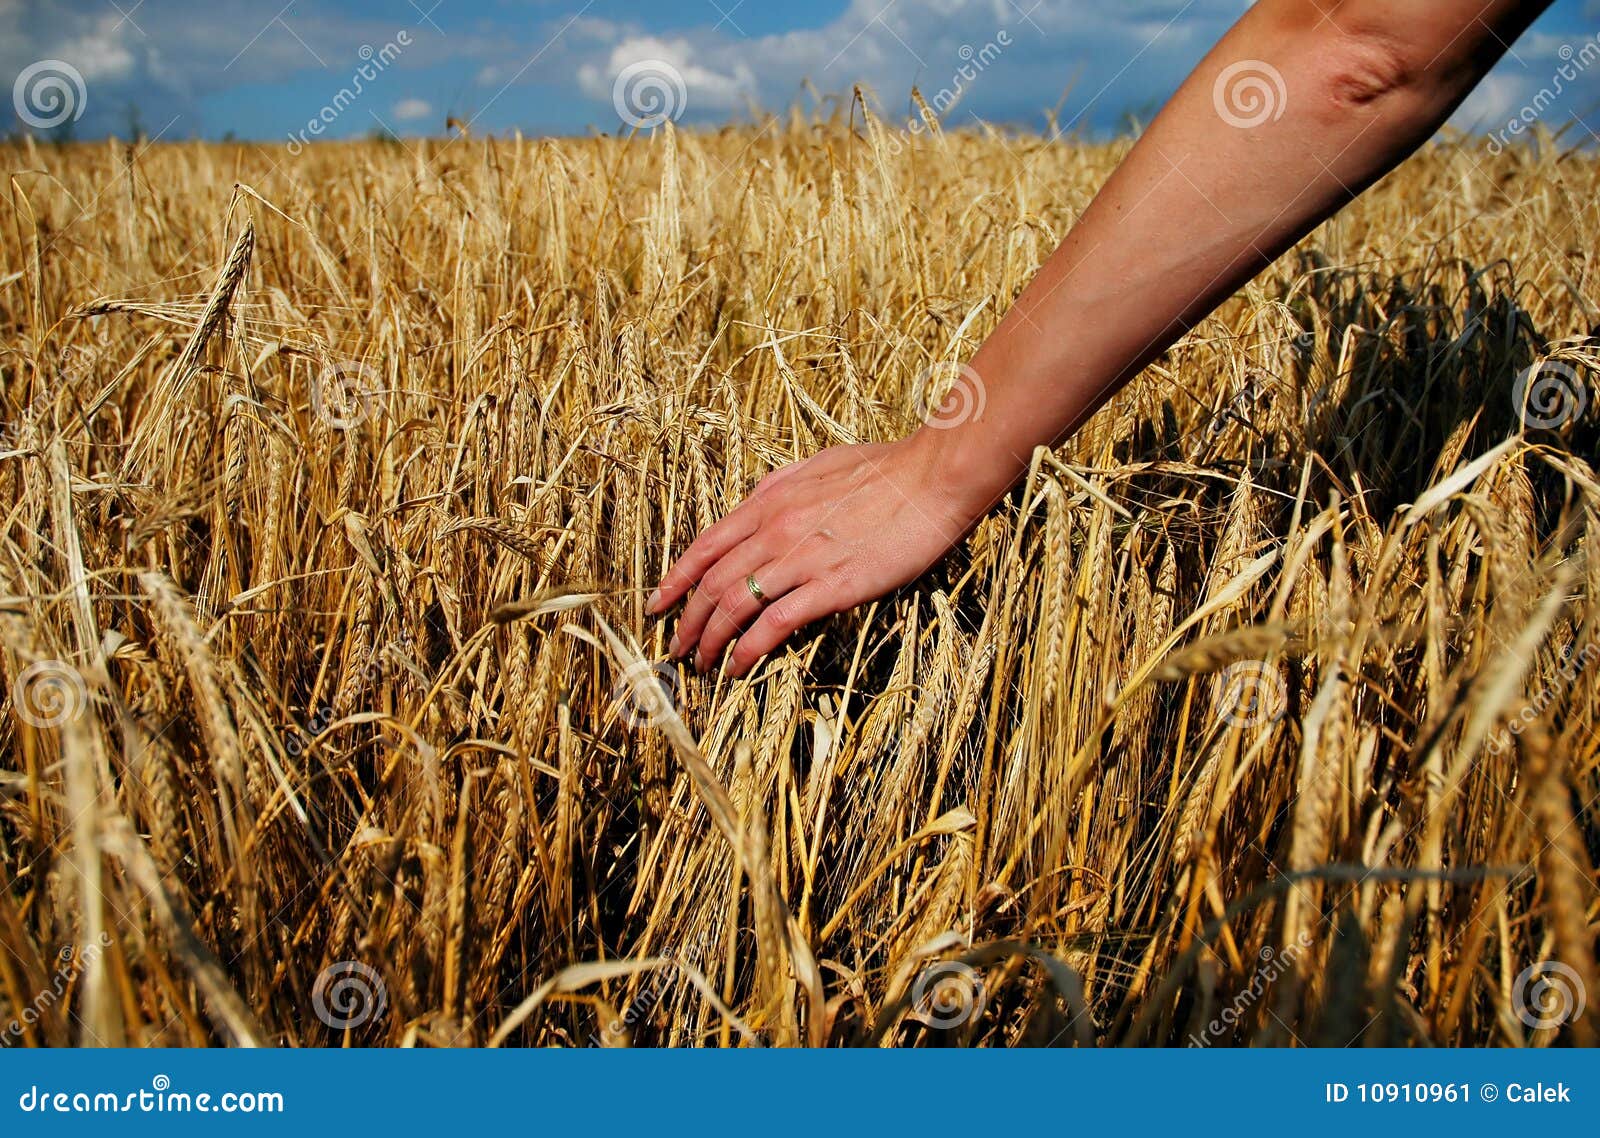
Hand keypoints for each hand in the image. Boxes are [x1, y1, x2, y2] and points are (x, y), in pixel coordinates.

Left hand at [647, 435, 982, 677]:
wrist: (932, 478)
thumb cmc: (885, 470)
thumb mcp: (818, 466)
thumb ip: (781, 487)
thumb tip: (758, 502)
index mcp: (769, 501)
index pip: (705, 546)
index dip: (675, 579)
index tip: (657, 603)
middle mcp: (775, 530)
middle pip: (711, 582)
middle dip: (687, 620)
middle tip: (677, 646)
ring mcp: (801, 559)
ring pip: (734, 605)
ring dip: (710, 641)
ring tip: (702, 664)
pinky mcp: (832, 587)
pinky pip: (775, 624)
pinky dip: (749, 649)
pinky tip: (738, 667)